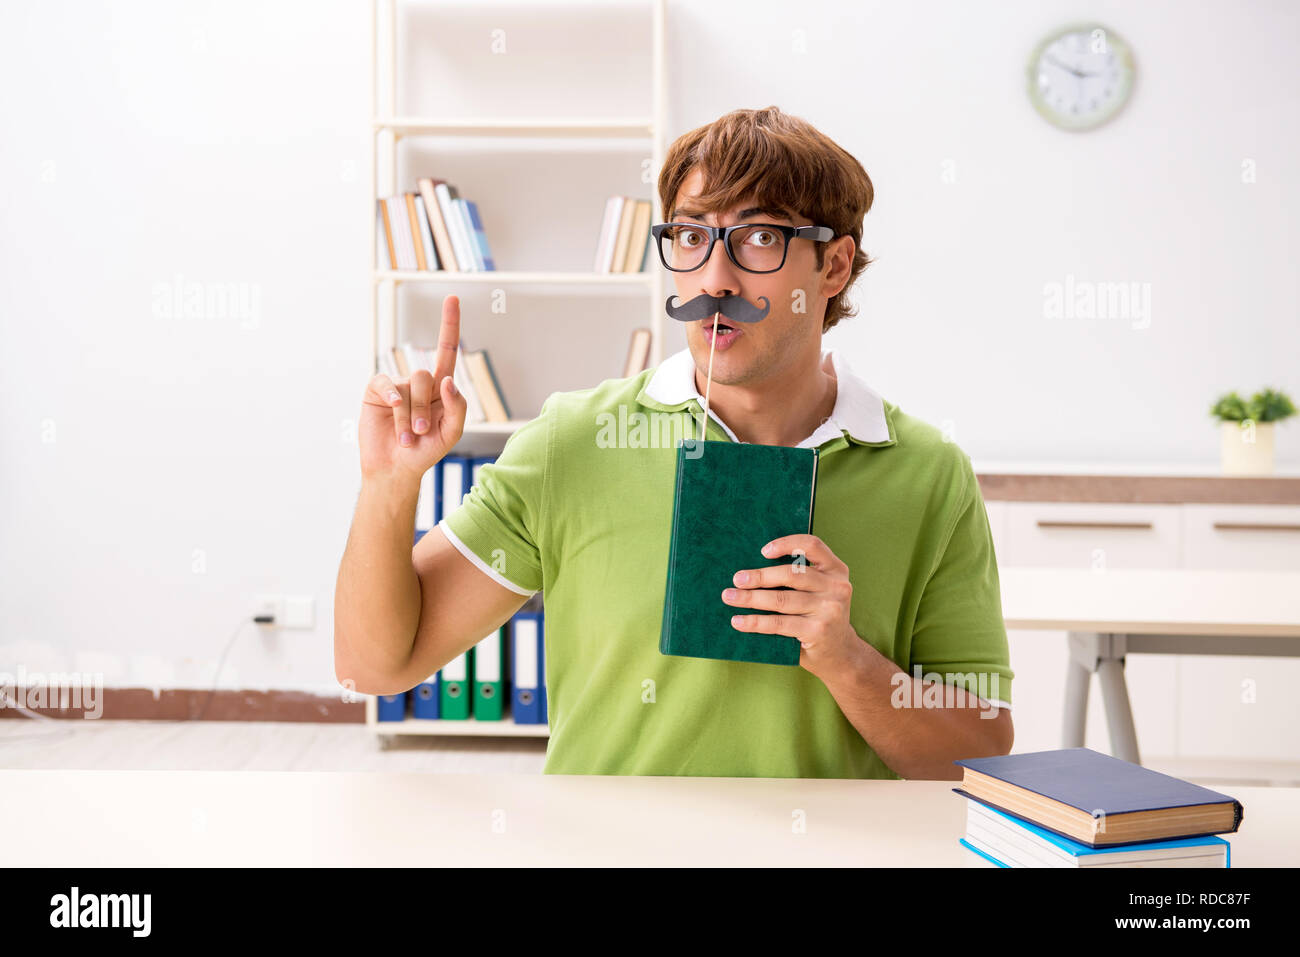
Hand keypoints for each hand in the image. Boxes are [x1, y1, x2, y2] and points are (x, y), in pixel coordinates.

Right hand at [358, 295, 466, 481]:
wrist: (396, 468)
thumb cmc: (427, 450)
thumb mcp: (452, 431)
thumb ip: (458, 406)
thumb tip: (448, 380)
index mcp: (440, 388)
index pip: (446, 351)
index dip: (450, 324)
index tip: (453, 298)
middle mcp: (418, 382)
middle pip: (427, 377)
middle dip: (426, 409)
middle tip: (421, 432)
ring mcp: (397, 385)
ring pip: (410, 385)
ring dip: (411, 415)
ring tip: (408, 436)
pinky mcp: (376, 391)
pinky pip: (386, 383)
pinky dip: (393, 398)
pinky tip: (394, 412)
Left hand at [722, 533, 865, 683]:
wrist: (840, 654)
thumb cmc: (820, 616)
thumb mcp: (820, 591)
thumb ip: (800, 577)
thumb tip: (751, 568)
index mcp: (836, 569)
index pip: (812, 546)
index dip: (786, 544)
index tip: (763, 551)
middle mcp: (837, 587)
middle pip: (792, 574)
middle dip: (760, 576)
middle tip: (737, 579)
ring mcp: (829, 609)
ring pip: (782, 599)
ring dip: (751, 598)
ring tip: (730, 597)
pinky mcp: (818, 631)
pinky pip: (779, 623)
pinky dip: (755, 622)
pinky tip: (738, 621)